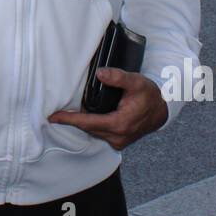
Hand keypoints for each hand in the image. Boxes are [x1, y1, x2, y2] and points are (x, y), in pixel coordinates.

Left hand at [48, 68, 168, 150]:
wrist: (162, 111)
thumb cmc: (150, 96)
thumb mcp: (136, 82)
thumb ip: (118, 77)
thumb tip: (100, 73)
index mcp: (119, 123)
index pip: (88, 123)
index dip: (69, 120)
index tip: (53, 117)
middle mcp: (118, 136)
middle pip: (88, 128)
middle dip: (72, 121)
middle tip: (56, 113)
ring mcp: (119, 141)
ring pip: (93, 132)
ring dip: (82, 124)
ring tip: (68, 115)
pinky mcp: (119, 141)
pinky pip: (100, 134)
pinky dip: (91, 126)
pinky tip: (85, 118)